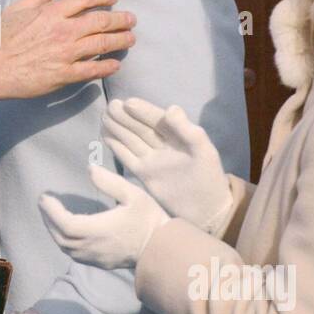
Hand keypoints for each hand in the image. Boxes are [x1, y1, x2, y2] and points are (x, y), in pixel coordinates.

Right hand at [0, 0, 135, 102]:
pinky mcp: (65, 74)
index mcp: (52, 13)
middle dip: (121, 19)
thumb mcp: (16, 10)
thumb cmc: (0, 39)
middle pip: (101, 21)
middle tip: (131, 20)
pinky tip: (115, 65)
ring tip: (130, 39)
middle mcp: (63, 31)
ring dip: (120, 41)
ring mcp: (66, 54)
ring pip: (102, 44)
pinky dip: (107, 67)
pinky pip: (93, 70)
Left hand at [39, 164, 167, 269]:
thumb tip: (89, 170)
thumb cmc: (149, 219)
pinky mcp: (99, 263)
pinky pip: (74, 254)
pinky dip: (64, 241)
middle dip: (48, 219)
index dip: (51, 211)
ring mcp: (95, 257)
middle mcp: (92, 247)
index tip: (45, 197)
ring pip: (65, 248)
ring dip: (54, 231)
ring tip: (50, 215)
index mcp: (99, 230)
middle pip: (60, 237)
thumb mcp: (133, 194)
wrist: (162, 249)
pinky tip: (65, 231)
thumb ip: (110, 182)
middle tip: (44, 203)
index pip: (65, 223)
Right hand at [102, 98, 234, 233]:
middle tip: (110, 105)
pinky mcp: (144, 173)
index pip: (158, 120)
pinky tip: (105, 135)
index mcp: (178, 136)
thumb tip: (171, 108)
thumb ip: (188, 130)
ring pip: (131, 140)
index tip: (128, 102)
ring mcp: (152, 159)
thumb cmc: (209, 178)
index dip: (144, 111)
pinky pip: (127, 157)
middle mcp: (163, 145)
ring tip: (104, 116)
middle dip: (125, 117)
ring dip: (118, 128)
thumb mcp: (204, 151)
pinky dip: (116, 147)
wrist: (205, 210)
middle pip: (141, 128)